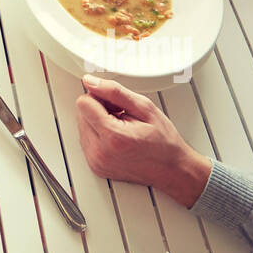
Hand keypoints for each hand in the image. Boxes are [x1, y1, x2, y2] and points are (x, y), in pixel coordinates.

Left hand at [74, 75, 212, 207]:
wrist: (172, 170)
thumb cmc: (164, 142)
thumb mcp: (144, 108)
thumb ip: (114, 91)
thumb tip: (90, 82)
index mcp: (112, 137)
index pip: (83, 103)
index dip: (100, 97)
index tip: (116, 103)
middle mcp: (100, 152)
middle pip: (81, 114)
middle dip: (99, 109)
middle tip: (122, 116)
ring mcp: (96, 162)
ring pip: (82, 125)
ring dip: (98, 122)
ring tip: (121, 128)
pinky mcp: (95, 167)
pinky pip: (86, 140)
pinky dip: (98, 135)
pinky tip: (117, 138)